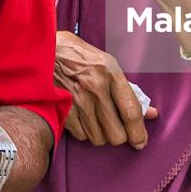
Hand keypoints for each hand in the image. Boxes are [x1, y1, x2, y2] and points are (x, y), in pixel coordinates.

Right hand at [55, 31, 156, 148]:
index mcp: (109, 72)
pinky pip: (81, 136)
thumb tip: (150, 113)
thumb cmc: (76, 55)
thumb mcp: (106, 63)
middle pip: (116, 134)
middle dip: (119, 135)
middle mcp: (95, 88)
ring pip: (99, 138)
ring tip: (97, 119)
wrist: (41, 50)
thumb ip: (127, 90)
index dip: (139, 132)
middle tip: (116, 128)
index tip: (140, 142)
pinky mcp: (62, 110)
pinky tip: (82, 118)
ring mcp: (77, 101)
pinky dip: (84, 131)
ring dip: (101, 134)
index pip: (131, 112)